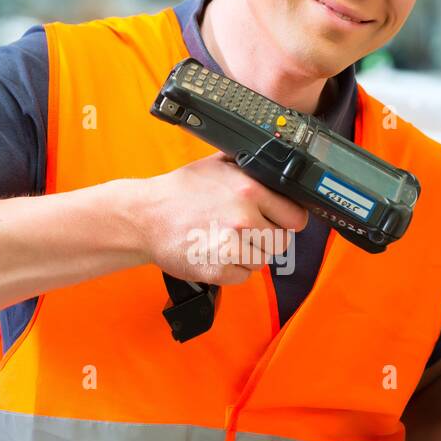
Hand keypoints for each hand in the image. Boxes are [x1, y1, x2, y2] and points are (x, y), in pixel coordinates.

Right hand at [131, 151, 308, 285]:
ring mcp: (232, 246)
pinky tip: (217, 254)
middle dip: (268, 239)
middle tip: (247, 232)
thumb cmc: (179, 192)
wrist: (144, 217)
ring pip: (263, 262)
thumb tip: (275, 163)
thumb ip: (249, 165)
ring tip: (227, 242)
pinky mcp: (219, 270)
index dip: (287, 220)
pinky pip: (244, 277)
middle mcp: (244, 218)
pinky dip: (233, 270)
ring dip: (249, 255)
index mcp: (249, 190)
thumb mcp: (217, 164)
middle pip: (282, 243)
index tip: (277, 221)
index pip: (296, 217)